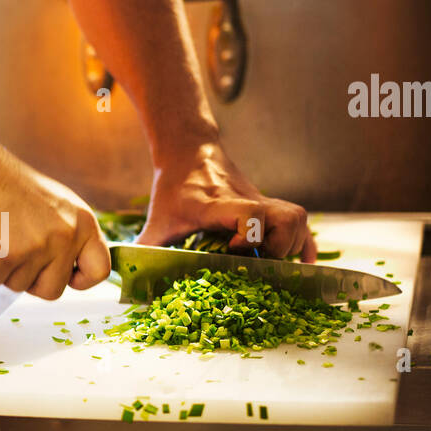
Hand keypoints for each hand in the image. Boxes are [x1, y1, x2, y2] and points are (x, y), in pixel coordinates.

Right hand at [0, 146, 110, 299]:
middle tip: (17, 256)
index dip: (81, 280)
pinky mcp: (8, 254)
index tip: (66, 278)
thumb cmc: (11, 185)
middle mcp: (66, 236)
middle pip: (53, 289)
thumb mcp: (58, 204)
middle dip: (31, 281)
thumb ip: (71, 236)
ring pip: (20, 286)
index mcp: (83, 222)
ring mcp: (38, 246)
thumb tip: (75, 271)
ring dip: (5, 271)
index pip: (100, 269)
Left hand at [136, 140, 316, 261]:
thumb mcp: (157, 218)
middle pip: (286, 217)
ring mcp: (261, 202)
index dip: (251, 235)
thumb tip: (126, 280)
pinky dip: (304, 243)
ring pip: (297, 218)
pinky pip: (299, 222)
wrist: (189, 150)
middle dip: (278, 248)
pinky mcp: (269, 205)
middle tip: (257, 265)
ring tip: (271, 264)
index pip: (250, 213)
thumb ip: (145, 249)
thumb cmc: (173, 187)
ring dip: (291, 246)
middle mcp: (245, 201)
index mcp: (218, 205)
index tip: (235, 251)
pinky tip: (300, 263)